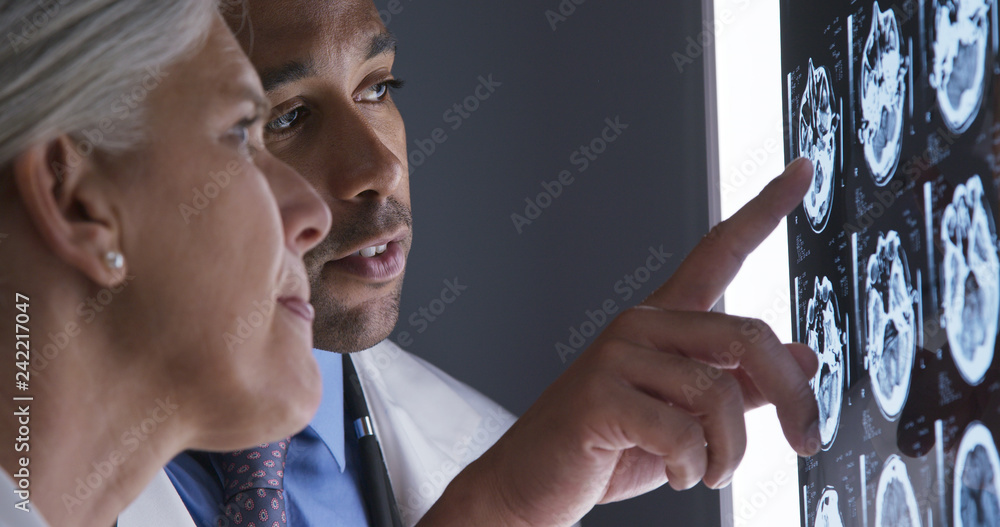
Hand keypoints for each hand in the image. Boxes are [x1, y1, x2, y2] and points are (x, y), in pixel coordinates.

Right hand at [419, 158, 820, 526]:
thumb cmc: (605, 448)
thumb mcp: (686, 419)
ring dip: (730, 452)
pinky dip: (692, 466)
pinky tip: (675, 472)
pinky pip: (681, 432)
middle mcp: (640, 327)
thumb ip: (740, 386)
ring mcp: (615, 357)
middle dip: (791, 397)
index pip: (719, 252)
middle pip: (746, 335)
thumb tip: (801, 360)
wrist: (531, 483)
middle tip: (803, 439)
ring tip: (709, 470)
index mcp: (662, 324)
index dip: (764, 209)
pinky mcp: (599, 395)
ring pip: (718, 395)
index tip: (802, 171)